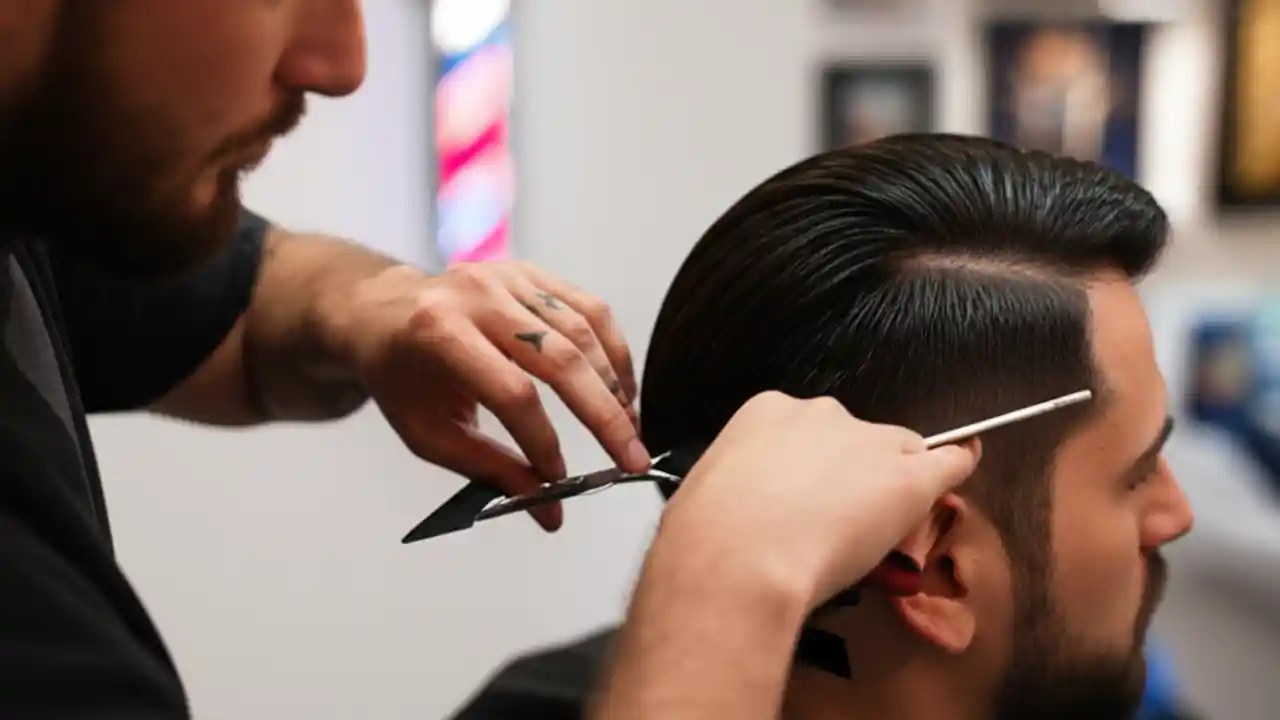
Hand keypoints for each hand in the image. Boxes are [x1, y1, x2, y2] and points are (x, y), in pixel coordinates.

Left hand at [324, 261, 645, 530]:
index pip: (513, 393)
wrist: (382, 314)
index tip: (561, 481)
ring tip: (629, 428)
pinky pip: (588, 308)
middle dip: (605, 416)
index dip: (544, 441)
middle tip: (633, 460)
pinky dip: (612, 351)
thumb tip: (550, 511)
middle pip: (562, 358)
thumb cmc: (401, 378)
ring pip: (584, 330)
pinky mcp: (530, 272)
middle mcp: (478, 295)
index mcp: (440, 333)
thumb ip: (491, 470)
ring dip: (615, 385)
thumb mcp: (429, 434)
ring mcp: (507, 276)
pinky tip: (620, 389)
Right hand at [652, 391, 979, 609]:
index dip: (812, 470)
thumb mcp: (711, 492)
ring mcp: (868, 444)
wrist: (737, 558)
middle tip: (832, 525)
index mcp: (768, 412)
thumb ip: (743, 488)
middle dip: (852, 475)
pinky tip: (967, 458)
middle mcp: (822, 415)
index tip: (804, 498)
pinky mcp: (907, 479)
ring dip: (890, 484)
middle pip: (856, 440)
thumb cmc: (710, 537)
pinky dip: (959, 460)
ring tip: (870, 533)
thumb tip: (746, 509)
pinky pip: (947, 460)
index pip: (808, 433)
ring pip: (898, 454)